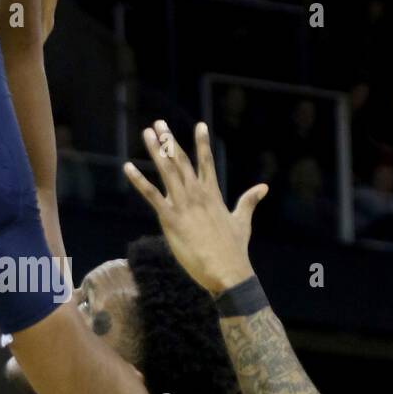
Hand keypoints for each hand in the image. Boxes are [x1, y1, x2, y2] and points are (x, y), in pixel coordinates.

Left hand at [124, 121, 267, 294]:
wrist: (227, 270)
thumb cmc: (234, 249)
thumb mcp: (243, 221)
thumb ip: (249, 201)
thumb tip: (264, 187)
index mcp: (213, 194)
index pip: (206, 162)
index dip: (202, 143)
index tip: (199, 125)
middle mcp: (197, 194)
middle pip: (181, 160)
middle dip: (169, 140)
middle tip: (159, 123)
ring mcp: (183, 205)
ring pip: (166, 171)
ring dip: (155, 151)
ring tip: (147, 133)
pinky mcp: (171, 219)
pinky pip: (151, 195)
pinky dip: (139, 180)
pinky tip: (128, 167)